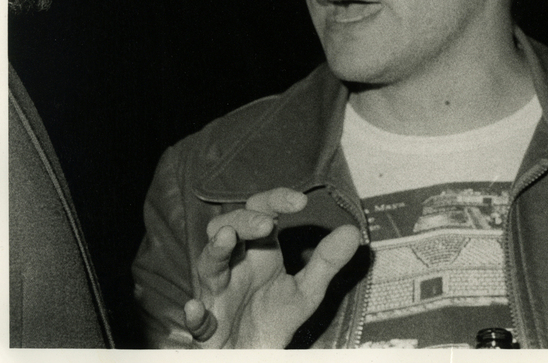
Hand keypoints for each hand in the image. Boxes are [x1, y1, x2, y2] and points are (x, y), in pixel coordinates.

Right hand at [183, 187, 360, 347]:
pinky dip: (195, 315)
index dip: (276, 200)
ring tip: (226, 238)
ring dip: (215, 250)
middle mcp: (235, 264)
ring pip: (207, 264)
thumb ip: (327, 262)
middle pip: (227, 227)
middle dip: (244, 220)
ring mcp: (217, 293)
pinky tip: (197, 309)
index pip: (261, 211)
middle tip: (266, 223)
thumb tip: (352, 232)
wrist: (255, 352)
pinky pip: (196, 320)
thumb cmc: (274, 316)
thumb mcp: (307, 290)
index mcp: (259, 251)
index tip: (300, 202)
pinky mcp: (208, 326)